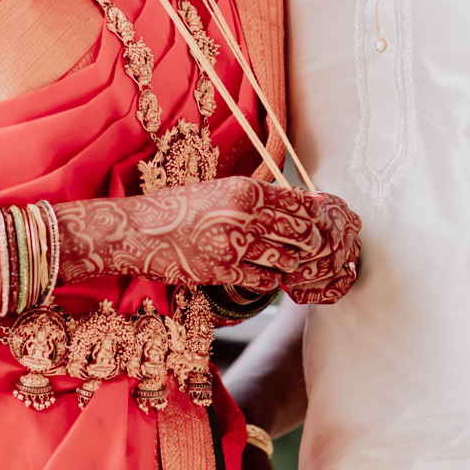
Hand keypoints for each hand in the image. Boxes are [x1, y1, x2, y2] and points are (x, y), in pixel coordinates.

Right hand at [59, 178, 356, 290]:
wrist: (140, 231)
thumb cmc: (181, 208)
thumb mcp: (222, 190)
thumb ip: (259, 199)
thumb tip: (301, 206)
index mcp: (247, 190)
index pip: (302, 204)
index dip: (321, 216)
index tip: (330, 222)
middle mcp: (245, 215)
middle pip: (303, 233)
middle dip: (318, 244)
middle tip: (325, 251)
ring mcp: (235, 246)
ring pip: (289, 259)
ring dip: (298, 264)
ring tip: (300, 264)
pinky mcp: (223, 272)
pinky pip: (265, 279)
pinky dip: (274, 279)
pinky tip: (272, 274)